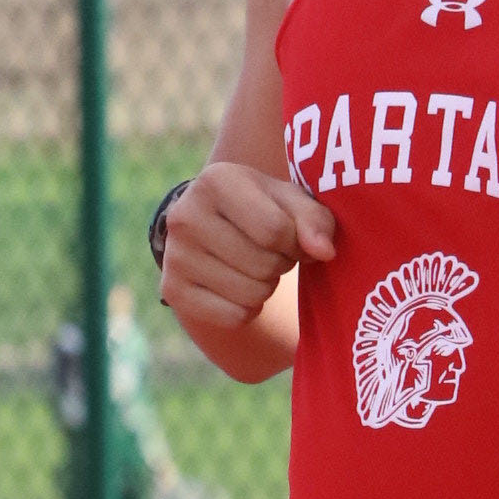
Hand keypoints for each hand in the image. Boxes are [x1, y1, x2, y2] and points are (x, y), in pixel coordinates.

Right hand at [159, 161, 336, 334]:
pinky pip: (234, 317)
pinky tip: (236, 286)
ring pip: (252, 295)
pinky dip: (247, 309)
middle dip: (280, 264)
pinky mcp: (173, 291)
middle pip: (264, 265)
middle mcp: (185, 215)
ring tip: (253, 266)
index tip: (292, 238)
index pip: (275, 230)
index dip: (296, 242)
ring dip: (265, 287)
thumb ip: (315, 220)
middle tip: (270, 253)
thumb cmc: (262, 208)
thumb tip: (324, 251)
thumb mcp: (291, 201)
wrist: (212, 225)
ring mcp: (174, 255)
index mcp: (216, 181)